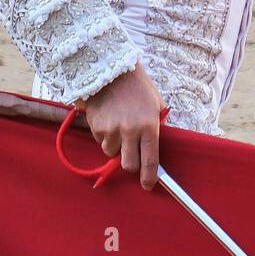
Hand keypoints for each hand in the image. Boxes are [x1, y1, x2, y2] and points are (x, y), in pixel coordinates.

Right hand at [76, 62, 165, 189]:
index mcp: (149, 126)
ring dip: (115, 147)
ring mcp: (111, 129)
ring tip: (118, 127)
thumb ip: (158, 125)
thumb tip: (156, 147)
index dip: (149, 178)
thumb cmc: (138, 87)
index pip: (149, 161)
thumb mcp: (156, 104)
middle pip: (128, 165)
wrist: (111, 69)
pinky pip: (100, 140)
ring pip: (111, 153)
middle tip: (130, 155)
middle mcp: (130, 131)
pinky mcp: (96, 126)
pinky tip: (108, 119)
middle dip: (129, 164)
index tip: (148, 185)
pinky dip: (104, 135)